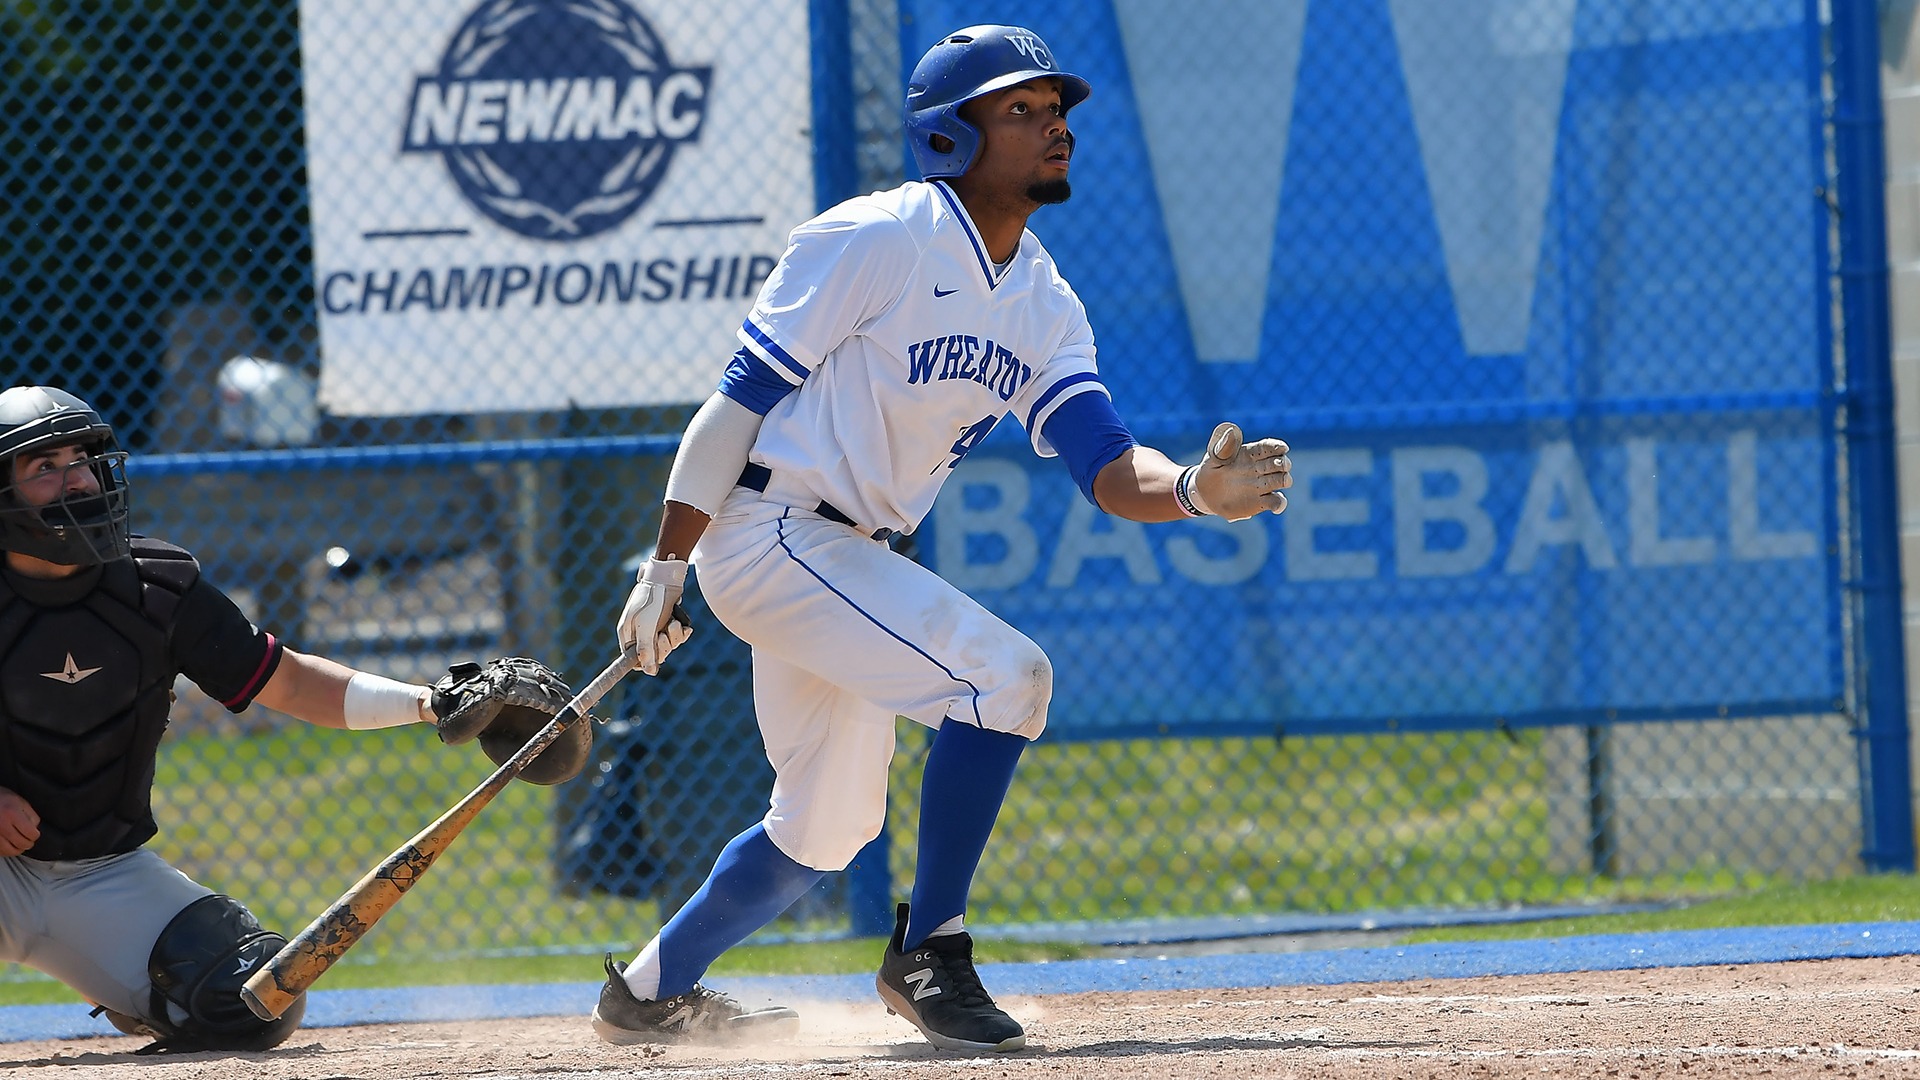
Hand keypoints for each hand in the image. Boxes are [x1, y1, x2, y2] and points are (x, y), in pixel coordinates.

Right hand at [0, 787, 39, 856]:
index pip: (31, 833)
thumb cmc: (4, 799)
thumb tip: (35, 830)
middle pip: (21, 844)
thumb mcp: (21, 802)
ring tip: (19, 844)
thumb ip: (31, 816)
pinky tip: (9, 845)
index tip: (34, 833)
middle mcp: (1, 825)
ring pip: (9, 851)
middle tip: (28, 839)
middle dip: (28, 843)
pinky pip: (0, 851)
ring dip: (17, 849)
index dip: (35, 835)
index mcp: (12, 814)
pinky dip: (6, 851)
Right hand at [617, 557, 694, 675]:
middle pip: (653, 655)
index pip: (633, 660)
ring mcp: (654, 627)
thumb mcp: (646, 627)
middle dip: (663, 647)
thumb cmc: (652, 600)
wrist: (666, 576)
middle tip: (664, 635)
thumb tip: (649, 672)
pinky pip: (676, 636)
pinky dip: (681, 631)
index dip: (645, 662)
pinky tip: (683, 625)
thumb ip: (646, 650)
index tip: (655, 661)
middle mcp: (640, 632)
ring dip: (674, 637)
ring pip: (667, 645)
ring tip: (674, 623)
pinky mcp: (666, 621)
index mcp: (628, 634)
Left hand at [1189, 422, 1290, 520]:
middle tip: (1279, 465)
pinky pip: (1277, 501)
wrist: (1204, 493)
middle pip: (1280, 463)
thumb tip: (1232, 430)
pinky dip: (1280, 503)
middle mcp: (1261, 468)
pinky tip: (1276, 506)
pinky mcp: (1261, 502)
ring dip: (1284, 480)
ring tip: (1281, 481)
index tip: (1282, 448)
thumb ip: (1224, 446)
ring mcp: (1262, 485)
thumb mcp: (1214, 457)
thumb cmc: (1211, 470)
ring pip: (1282, 480)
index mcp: (1251, 453)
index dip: (1278, 446)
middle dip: (1283, 463)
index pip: (1269, 447)